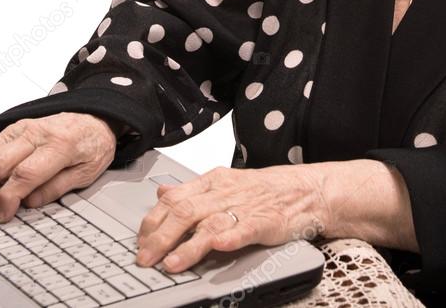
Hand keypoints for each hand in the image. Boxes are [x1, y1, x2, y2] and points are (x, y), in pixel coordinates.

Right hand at [0, 113, 117, 221]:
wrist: (94, 117)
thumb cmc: (92, 144)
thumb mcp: (87, 172)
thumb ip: (57, 188)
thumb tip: (30, 204)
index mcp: (59, 145)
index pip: (25, 173)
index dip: (9, 198)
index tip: (2, 215)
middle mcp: (36, 134)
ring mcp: (20, 129)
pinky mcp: (11, 129)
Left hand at [134, 165, 327, 273]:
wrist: (306, 190)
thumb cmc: (264, 190)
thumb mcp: (223, 182)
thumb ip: (191, 190)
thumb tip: (161, 193)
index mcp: (212, 182)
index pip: (174, 198)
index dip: (153, 220)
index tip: (140, 241)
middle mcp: (224, 192)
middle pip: (185, 211)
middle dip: (161, 237)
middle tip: (145, 258)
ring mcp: (245, 207)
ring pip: (210, 224)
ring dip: (188, 245)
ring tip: (172, 263)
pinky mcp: (266, 221)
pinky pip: (246, 228)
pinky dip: (231, 237)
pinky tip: (219, 246)